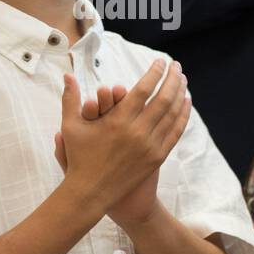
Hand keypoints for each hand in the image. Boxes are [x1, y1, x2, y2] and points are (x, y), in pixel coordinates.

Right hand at [55, 60, 190, 228]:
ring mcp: (150, 145)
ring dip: (180, 94)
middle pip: (164, 99)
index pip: (143, 89)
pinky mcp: (158, 156)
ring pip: (173, 114)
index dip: (154, 73)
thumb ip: (70, 99)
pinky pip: (175, 132)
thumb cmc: (79, 158)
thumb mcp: (70, 127)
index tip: (161, 62)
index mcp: (118, 120)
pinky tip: (185, 103)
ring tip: (182, 80)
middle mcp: (138, 132)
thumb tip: (67, 75)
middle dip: (173, 79)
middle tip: (177, 66)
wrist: (93, 192)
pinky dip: (183, 115)